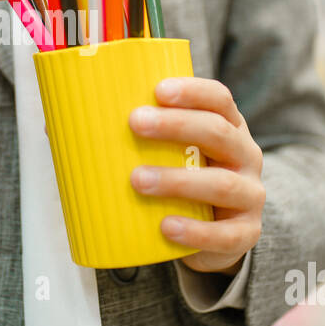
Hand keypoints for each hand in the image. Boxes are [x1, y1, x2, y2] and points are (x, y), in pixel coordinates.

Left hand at [127, 77, 264, 273]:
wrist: (216, 235)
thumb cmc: (186, 182)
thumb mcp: (175, 155)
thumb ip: (145, 139)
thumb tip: (74, 123)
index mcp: (230, 128)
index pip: (219, 100)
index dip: (193, 92)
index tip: (158, 90)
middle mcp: (246, 156)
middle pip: (219, 133)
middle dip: (177, 125)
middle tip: (135, 122)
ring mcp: (251, 196)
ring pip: (222, 184)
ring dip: (178, 180)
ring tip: (137, 180)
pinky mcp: (246, 233)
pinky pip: (225, 234)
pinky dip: (195, 231)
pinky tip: (166, 227)